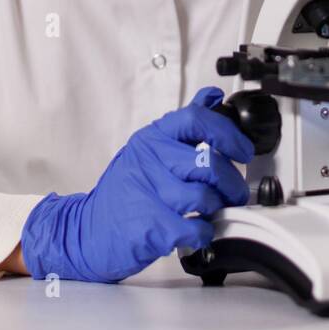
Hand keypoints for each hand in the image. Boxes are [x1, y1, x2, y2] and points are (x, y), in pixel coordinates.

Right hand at [20, 87, 252, 281]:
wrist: (85, 232)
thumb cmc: (125, 193)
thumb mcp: (149, 150)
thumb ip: (183, 127)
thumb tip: (212, 96)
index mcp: (152, 138)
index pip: (197, 119)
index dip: (228, 134)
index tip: (243, 151)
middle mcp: (148, 159)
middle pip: (208, 163)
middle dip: (231, 183)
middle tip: (234, 194)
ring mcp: (147, 192)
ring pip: (205, 196)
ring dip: (216, 210)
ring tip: (208, 213)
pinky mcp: (149, 226)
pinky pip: (196, 227)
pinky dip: (204, 233)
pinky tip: (197, 231)